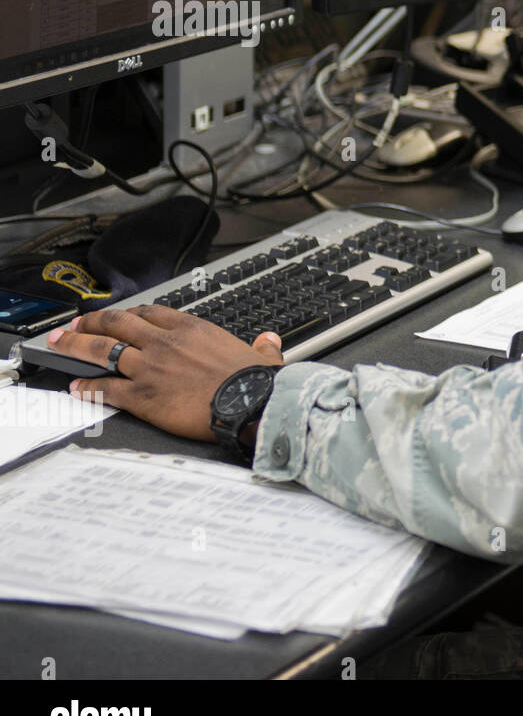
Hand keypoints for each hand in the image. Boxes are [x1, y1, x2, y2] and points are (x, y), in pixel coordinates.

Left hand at [47, 306, 283, 442]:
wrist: (248, 403)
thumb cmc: (255, 382)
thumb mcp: (261, 357)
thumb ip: (262, 347)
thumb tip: (269, 342)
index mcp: (192, 329)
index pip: (149, 312)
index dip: (127, 313)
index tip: (117, 316)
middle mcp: (165, 342)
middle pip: (116, 324)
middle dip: (90, 322)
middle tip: (74, 324)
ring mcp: (151, 367)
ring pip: (102, 350)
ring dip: (77, 346)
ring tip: (61, 344)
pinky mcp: (142, 394)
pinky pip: (106, 387)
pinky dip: (88, 387)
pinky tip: (77, 387)